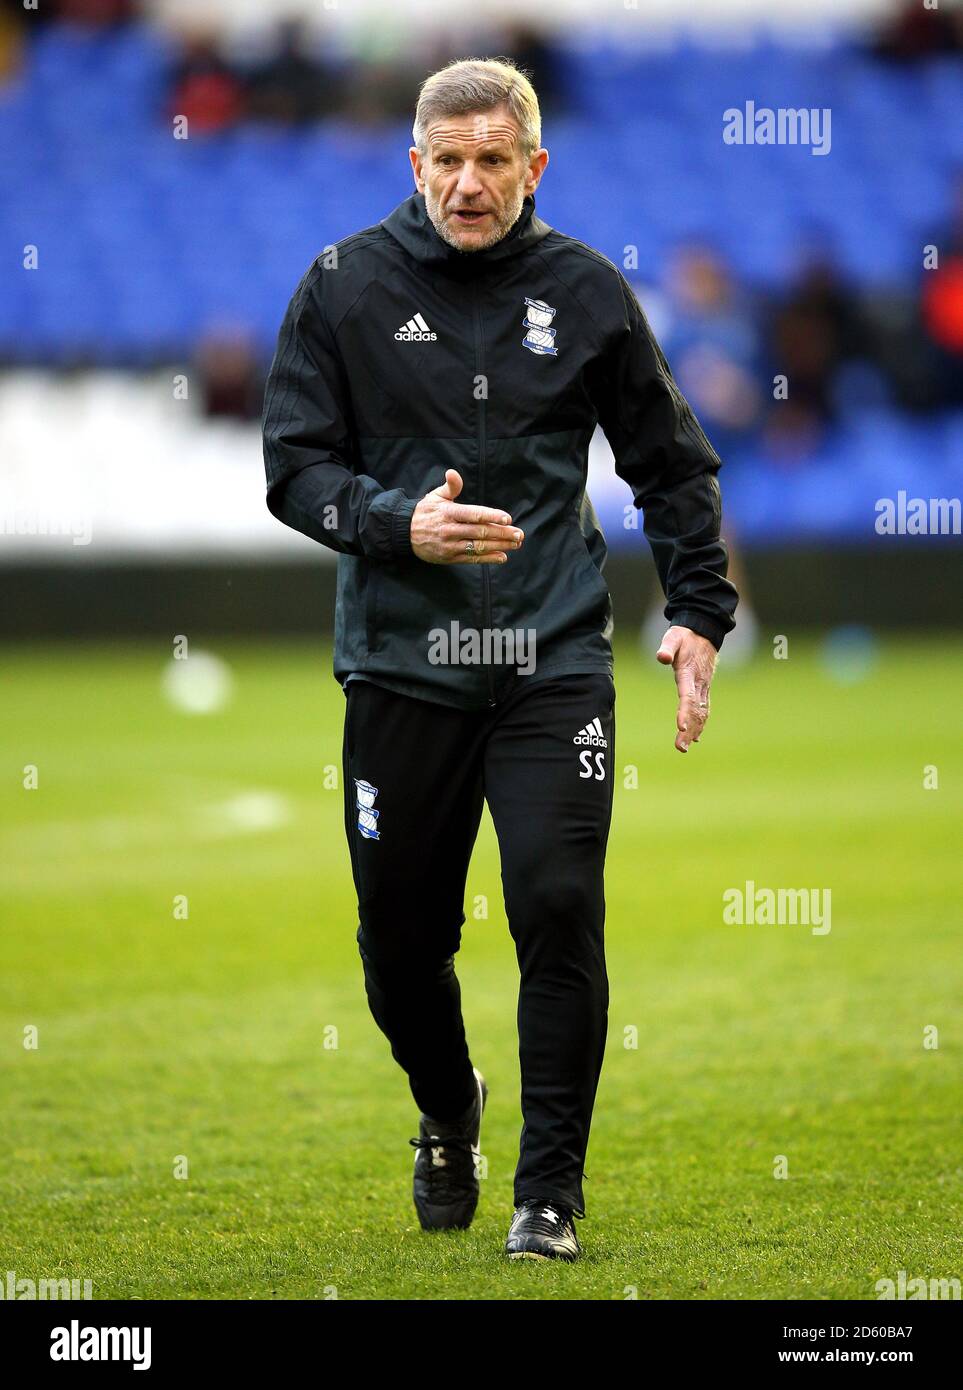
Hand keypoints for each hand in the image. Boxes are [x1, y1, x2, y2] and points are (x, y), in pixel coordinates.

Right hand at [410, 469, 522, 564]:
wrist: (404, 533)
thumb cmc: (425, 512)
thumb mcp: (435, 496)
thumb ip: (450, 486)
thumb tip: (453, 473)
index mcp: (448, 512)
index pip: (473, 514)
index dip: (492, 516)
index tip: (507, 518)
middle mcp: (450, 530)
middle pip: (480, 532)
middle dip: (502, 533)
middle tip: (519, 534)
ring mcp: (450, 545)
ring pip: (479, 546)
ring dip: (500, 546)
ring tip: (515, 544)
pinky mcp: (449, 558)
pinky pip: (472, 559)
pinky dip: (488, 558)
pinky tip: (502, 557)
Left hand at [656, 625, 717, 752]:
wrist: (704, 631)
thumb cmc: (685, 636)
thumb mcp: (673, 637)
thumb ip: (667, 647)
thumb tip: (661, 657)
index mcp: (689, 673)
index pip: (688, 696)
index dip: (685, 712)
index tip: (681, 728)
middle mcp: (699, 683)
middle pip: (695, 711)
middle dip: (689, 730)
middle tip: (680, 748)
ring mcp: (704, 687)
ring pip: (701, 713)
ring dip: (694, 731)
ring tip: (684, 748)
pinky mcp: (704, 688)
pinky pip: (704, 709)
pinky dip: (701, 723)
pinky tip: (695, 737)